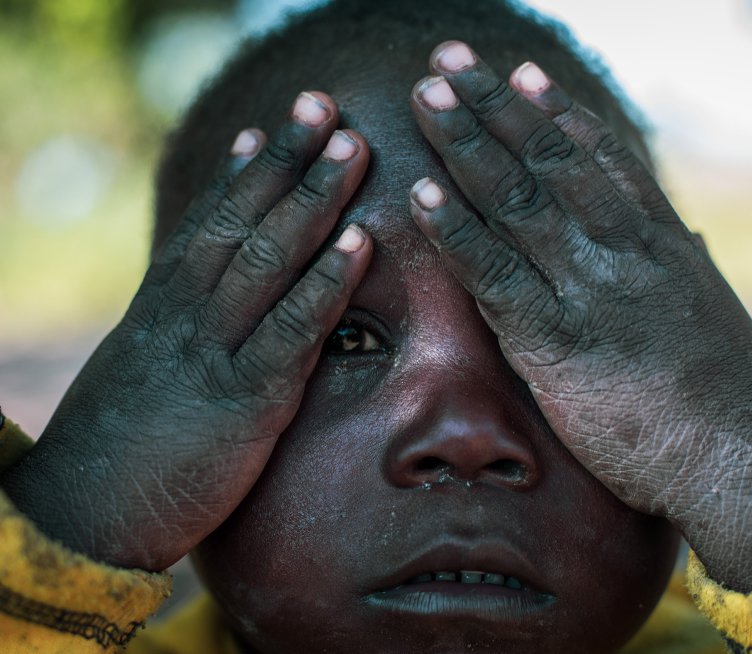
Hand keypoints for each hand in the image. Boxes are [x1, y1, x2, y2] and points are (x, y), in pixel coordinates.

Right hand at [0, 92, 372, 569]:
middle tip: (326, 108)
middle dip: (288, 161)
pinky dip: (325, 285)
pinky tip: (358, 245)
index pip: (211, 219)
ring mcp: (215, 351)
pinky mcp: (244, 400)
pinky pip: (291, 332)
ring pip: (268, 259)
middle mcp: (188, 312)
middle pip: (243, 220)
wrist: (84, 510)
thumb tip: (208, 286)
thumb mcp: (147, 363)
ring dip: (313, 200)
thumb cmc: (123, 439)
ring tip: (350, 149)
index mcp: (166, 303)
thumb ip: (182, 322)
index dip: (248, 169)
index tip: (277, 124)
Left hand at [408, 42, 751, 598]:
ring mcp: (588, 291)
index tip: (523, 74)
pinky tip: (422, 194)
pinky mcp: (556, 342)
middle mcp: (623, 251)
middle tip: (451, 60)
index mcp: (661, 242)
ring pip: (516, 202)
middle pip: (548, 162)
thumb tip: (692, 237)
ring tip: (427, 97)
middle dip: (495, 106)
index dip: (556, 113)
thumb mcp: (715, 311)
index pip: (601, 160)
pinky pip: (494, 275)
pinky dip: (456, 231)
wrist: (735, 457)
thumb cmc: (728, 395)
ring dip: (465, 144)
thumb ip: (690, 265)